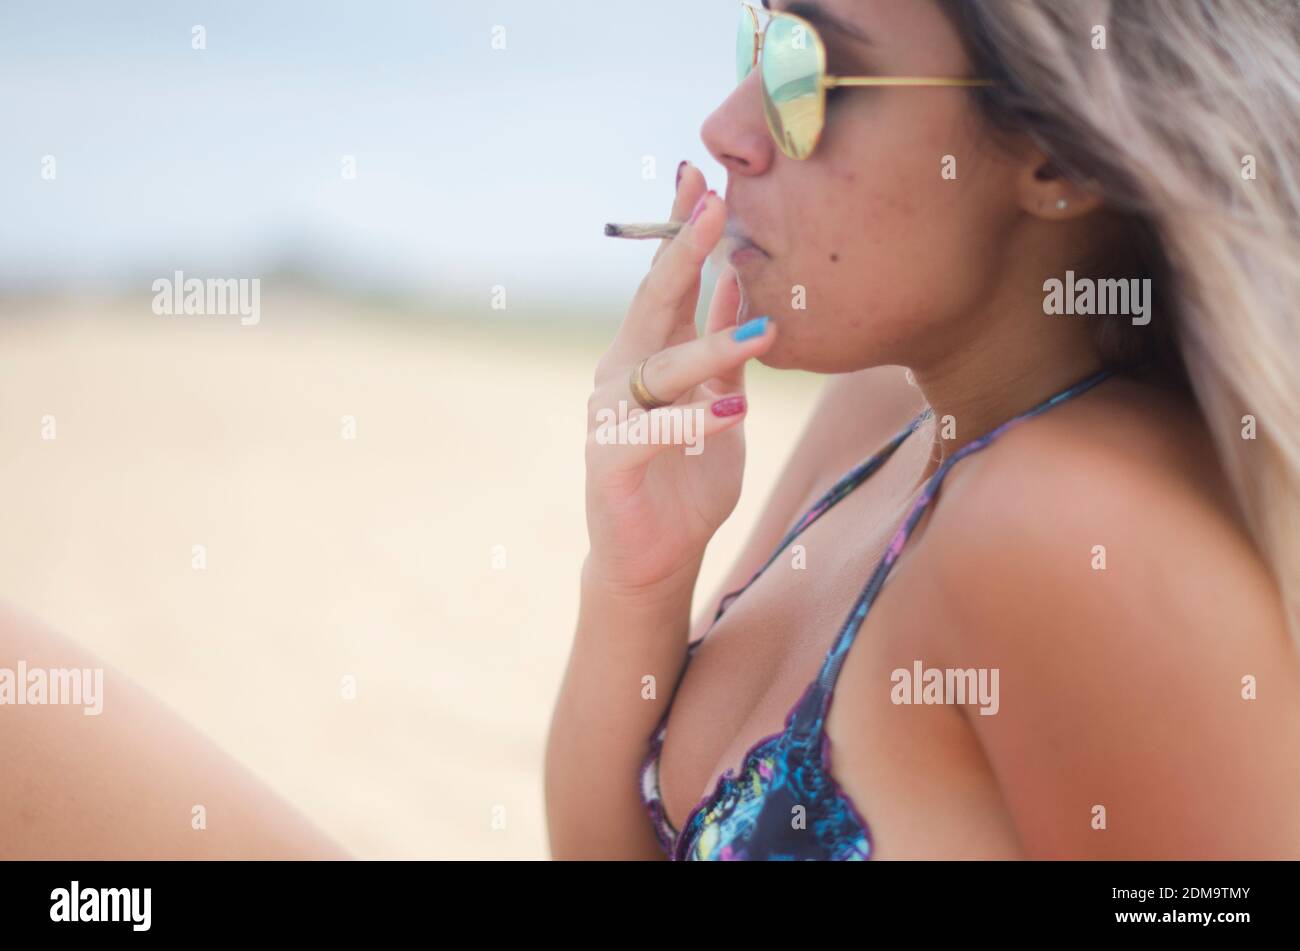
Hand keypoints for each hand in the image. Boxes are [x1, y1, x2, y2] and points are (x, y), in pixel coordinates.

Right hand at [584, 166, 775, 596]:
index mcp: (649, 354)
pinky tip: (733, 414)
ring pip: (660, 369)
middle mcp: (622, 374)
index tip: (703, 177)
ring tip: (764, 333)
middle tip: (715, 205)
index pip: (667, 283)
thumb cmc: (690, 476)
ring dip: (712, 347)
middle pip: (651, 303)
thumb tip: (740, 279)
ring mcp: (611, 416)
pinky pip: (652, 433)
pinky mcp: (611, 462)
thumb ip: (725, 350)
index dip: (682, 232)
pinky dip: (693, 421)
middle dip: (683, 253)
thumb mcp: (720, 402)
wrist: (656, 556)